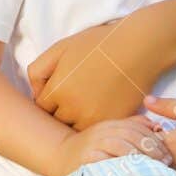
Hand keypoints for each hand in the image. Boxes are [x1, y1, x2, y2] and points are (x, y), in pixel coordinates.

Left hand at [28, 16, 165, 127]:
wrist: (139, 48)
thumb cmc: (99, 44)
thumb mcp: (61, 48)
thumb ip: (38, 70)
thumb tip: (36, 93)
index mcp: (57, 90)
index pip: (41, 108)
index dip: (49, 100)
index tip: (59, 92)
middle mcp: (73, 109)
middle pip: (57, 122)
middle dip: (62, 112)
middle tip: (75, 97)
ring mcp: (95, 119)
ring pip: (76, 130)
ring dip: (78, 121)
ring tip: (89, 103)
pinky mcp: (113, 123)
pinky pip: (97, 132)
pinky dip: (97, 124)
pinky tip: (103, 106)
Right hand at [51, 115, 172, 175]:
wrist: (60, 156)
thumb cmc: (91, 148)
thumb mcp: (110, 133)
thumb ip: (131, 127)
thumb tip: (157, 126)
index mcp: (111, 125)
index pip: (138, 128)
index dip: (155, 140)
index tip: (168, 154)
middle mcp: (102, 132)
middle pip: (131, 135)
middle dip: (152, 148)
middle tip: (166, 163)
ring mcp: (93, 145)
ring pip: (120, 145)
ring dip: (139, 157)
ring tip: (153, 169)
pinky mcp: (85, 159)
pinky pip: (105, 161)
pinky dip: (119, 166)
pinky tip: (132, 175)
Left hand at [143, 96, 175, 175]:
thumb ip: (167, 105)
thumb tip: (145, 100)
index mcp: (171, 145)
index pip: (141, 139)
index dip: (142, 131)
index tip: (152, 126)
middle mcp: (171, 166)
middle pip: (143, 156)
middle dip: (145, 146)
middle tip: (155, 137)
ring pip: (153, 168)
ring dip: (153, 159)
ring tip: (166, 148)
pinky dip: (165, 169)